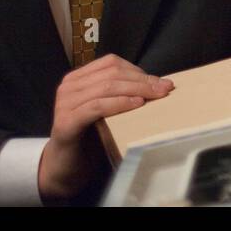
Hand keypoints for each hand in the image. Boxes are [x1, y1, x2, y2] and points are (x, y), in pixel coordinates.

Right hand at [38, 54, 172, 201]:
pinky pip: (97, 106)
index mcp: (77, 78)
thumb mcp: (105, 109)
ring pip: (106, 88)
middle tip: (165, 88)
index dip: (138, 70)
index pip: (111, 64)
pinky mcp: (66, 122)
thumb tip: (155, 83)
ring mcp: (65, 103)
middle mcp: (68, 87)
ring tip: (156, 96)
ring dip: (136, 90)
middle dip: (142, 80)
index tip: (160, 81)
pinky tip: (137, 104)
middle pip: (112, 74)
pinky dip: (119, 103)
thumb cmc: (90, 136)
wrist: (65, 166)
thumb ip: (119, 93)